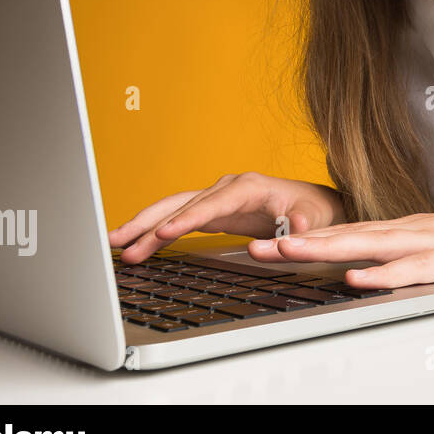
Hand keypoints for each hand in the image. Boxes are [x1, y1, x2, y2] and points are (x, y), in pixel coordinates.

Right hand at [108, 171, 346, 263]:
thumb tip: (292, 231)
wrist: (318, 206)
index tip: (163, 234)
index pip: (210, 204)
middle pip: (181, 204)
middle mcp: (227, 189)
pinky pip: (178, 219)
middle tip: (119, 240)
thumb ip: (302, 225)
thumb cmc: (315, 210)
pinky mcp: (212, 212)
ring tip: (115, 245)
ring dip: (144, 227)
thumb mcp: (314, 217)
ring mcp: (217, 199)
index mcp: (247, 188)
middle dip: (149, 222)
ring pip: (173, 210)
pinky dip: (156, 231)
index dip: (186, 219)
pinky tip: (136, 245)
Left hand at [245, 187, 433, 288]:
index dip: (302, 239)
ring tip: (286, 253)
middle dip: (296, 244)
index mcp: (406, 230)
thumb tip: (376, 269)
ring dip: (325, 250)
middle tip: (252, 248)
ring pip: (368, 246)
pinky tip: (358, 277)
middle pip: (344, 236)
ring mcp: (432, 243)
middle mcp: (411, 231)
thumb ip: (410, 256)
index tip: (263, 244)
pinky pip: (413, 269)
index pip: (344, 234)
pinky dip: (382, 274)